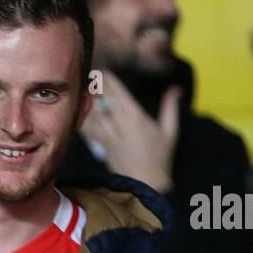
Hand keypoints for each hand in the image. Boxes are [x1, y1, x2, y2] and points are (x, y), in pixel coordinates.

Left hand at [80, 71, 180, 194]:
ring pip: (93, 114)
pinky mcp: (102, 146)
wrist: (146, 182)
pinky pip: (89, 129)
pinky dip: (82, 119)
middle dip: (94, 86)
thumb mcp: (170, 131)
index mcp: (136, 118)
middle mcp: (120, 125)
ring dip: (86, 101)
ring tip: (79, 88)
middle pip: (102, 100)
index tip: (102, 70)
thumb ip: (170, 108)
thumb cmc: (160, 157)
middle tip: (86, 74)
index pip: (118, 93)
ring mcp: (109, 136)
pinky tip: (75, 111)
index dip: (108, 80)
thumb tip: (176, 89)